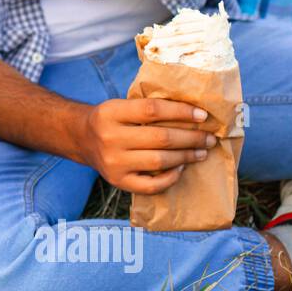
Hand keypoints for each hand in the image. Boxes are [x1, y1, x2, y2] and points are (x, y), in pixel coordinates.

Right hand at [77, 97, 217, 193]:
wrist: (82, 139)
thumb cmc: (111, 120)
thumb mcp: (120, 105)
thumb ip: (147, 108)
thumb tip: (192, 114)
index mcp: (111, 113)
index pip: (152, 110)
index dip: (181, 112)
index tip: (202, 115)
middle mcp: (110, 138)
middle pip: (160, 138)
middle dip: (191, 138)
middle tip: (209, 138)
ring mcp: (113, 162)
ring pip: (160, 161)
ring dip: (186, 156)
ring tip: (201, 152)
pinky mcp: (117, 181)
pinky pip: (151, 185)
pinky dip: (171, 178)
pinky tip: (181, 169)